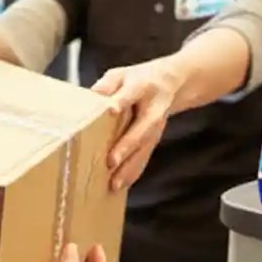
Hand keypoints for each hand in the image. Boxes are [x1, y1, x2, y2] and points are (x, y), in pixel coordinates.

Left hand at [91, 57, 186, 190]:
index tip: (111, 109)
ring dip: (130, 167)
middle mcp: (152, 109)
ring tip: (114, 184)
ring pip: (144, 149)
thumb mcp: (121, 74)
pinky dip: (133, 173)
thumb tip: (89, 97)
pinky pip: (144, 158)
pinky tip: (120, 186)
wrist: (171, 83)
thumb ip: (106, 85)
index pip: (131, 93)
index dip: (121, 101)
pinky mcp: (153, 140)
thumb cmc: (136, 80)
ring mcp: (155, 128)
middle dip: (127, 146)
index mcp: (142, 87)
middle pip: (142, 129)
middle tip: (111, 161)